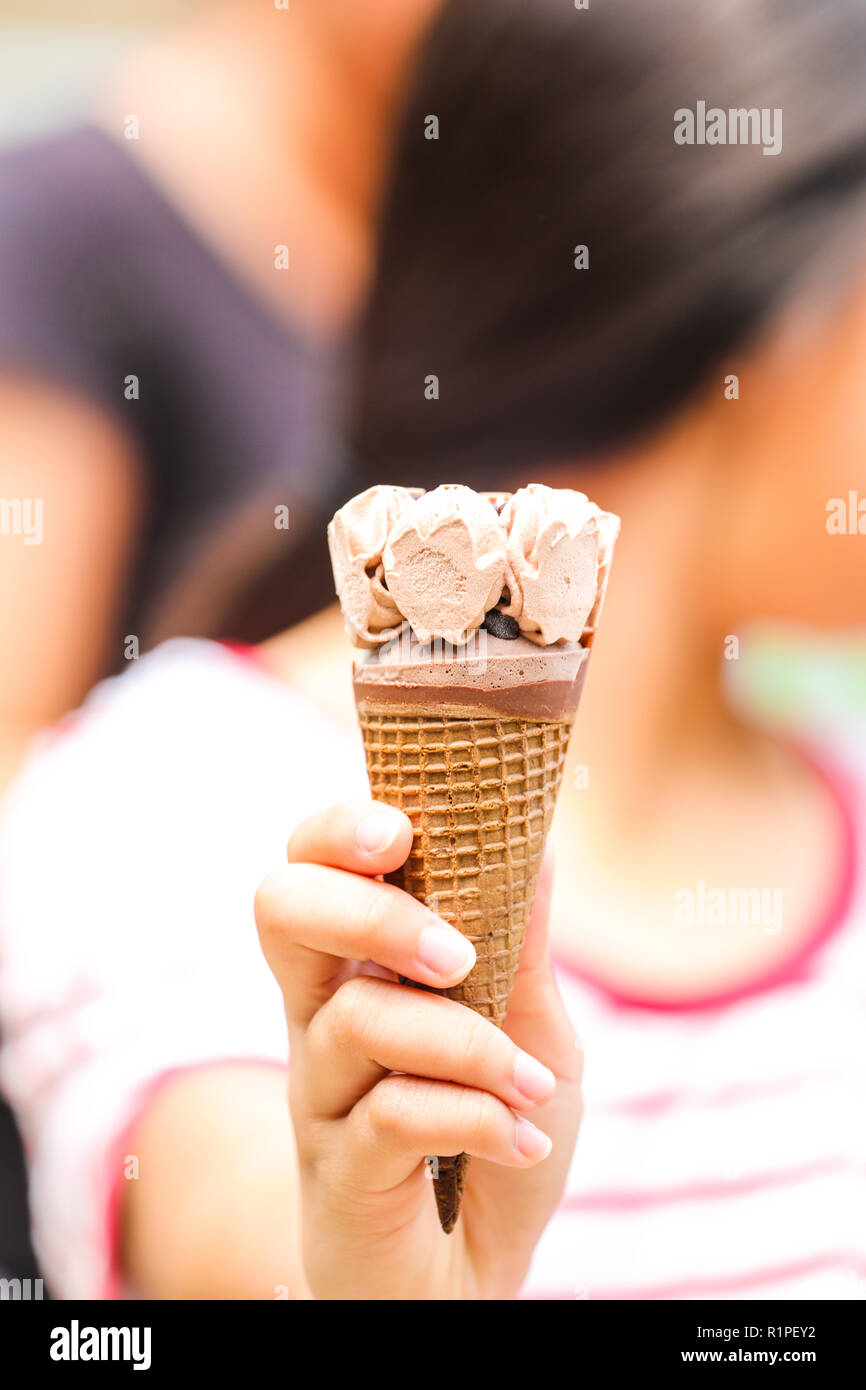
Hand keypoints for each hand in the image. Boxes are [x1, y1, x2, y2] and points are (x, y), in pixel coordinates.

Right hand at [255, 800, 581, 1299]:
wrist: (474, 1279)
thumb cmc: (494, 1136)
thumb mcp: (532, 1034)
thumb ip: (523, 949)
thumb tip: (541, 841)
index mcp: (360, 969)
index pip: (307, 867)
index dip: (334, 833)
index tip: (400, 830)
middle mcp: (320, 1017)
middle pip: (282, 912)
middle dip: (372, 914)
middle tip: (456, 955)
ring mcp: (318, 1093)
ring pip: (358, 1021)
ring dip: (466, 1044)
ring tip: (532, 1083)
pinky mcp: (336, 1169)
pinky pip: (392, 1115)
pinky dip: (473, 1116)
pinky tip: (521, 1142)